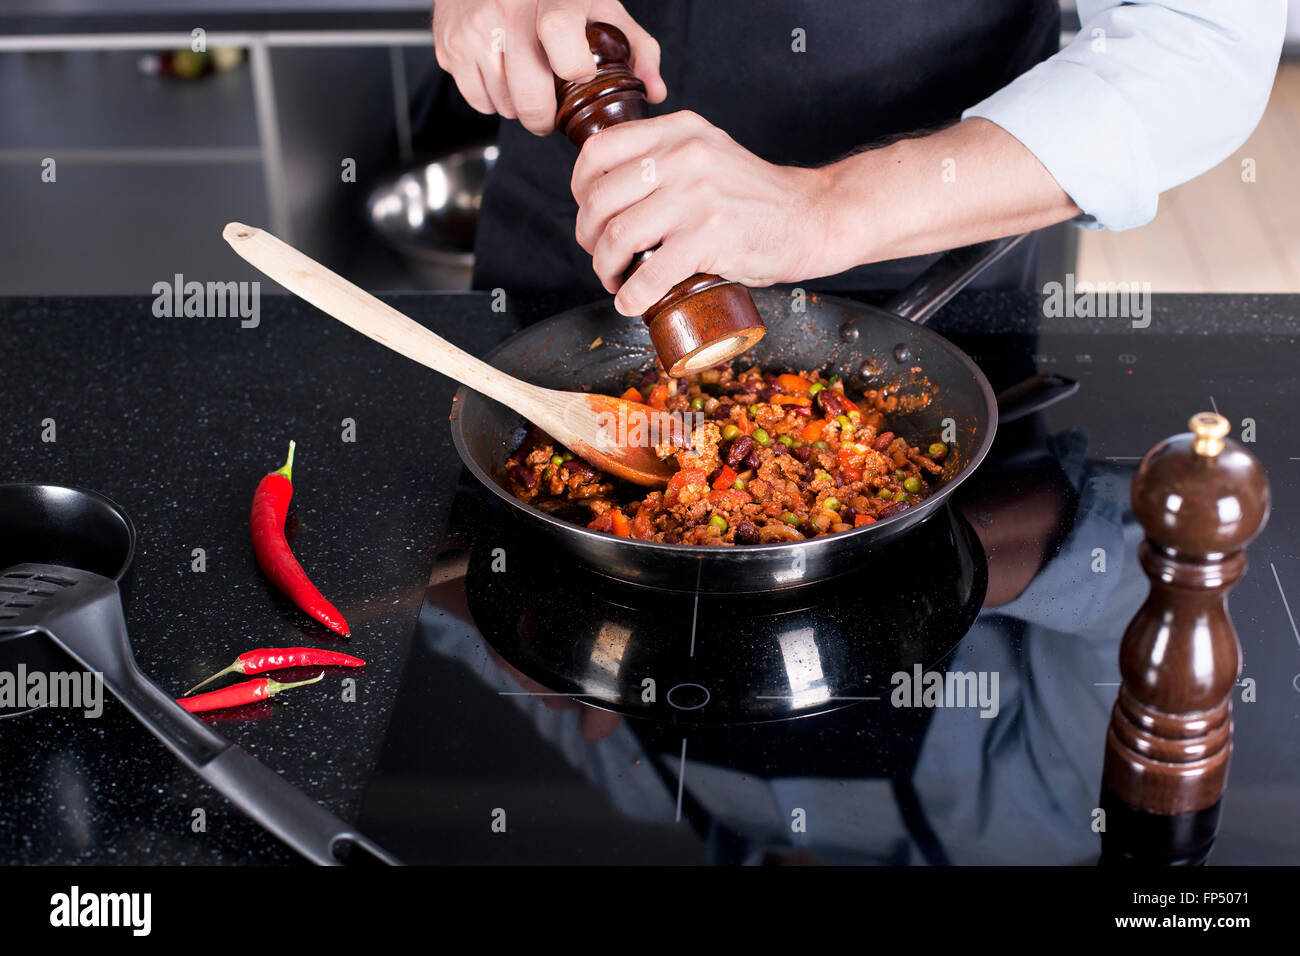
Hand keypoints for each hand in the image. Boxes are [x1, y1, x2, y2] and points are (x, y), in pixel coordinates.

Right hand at [432, 0, 665, 134]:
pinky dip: (493, 99)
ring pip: (503, 106)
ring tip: (527, 80)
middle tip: (552, 112)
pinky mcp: (448, 46)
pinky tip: (503, 75)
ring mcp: (471, 29)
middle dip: (545, 118)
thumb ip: (635, 48)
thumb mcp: (599, 6)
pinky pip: (478, 101)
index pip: (558, 33)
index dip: (573, 68)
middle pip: (528, 96)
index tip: (579, 76)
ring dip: (519, 106)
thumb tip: (655, 92)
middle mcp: (505, 9)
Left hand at [571, 110, 831, 315]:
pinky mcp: (710, 236)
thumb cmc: (756, 198)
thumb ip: (667, 159)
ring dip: (605, 268)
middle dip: (588, 237)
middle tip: (602, 257)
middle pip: (600, 198)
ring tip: (616, 281)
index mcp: (678, 131)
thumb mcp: (708, 154)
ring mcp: (697, 195)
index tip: (588, 214)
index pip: (598, 150)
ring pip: (618, 235)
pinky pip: (651, 272)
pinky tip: (631, 303)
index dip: (579, 188)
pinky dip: (632, 295)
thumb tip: (610, 194)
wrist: (813, 217)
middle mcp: (684, 155)